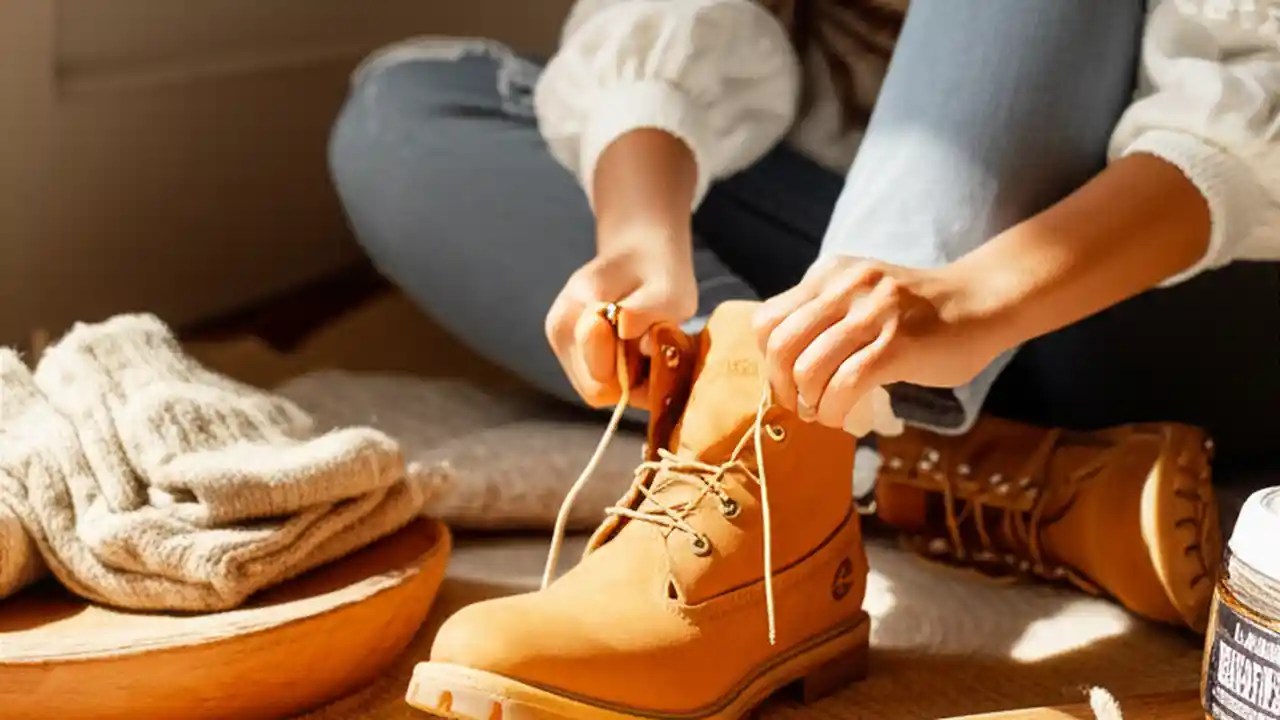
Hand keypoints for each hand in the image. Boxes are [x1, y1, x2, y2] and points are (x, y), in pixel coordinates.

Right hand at [545, 235, 696, 408]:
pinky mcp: (563, 347)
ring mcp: (558, 338)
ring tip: (641, 348)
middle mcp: (561, 325)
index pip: (601, 374)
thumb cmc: (660, 274)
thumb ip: (649, 313)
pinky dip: (615, 375)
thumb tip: (633, 340)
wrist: (639, 253)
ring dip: (623, 379)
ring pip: (591, 389)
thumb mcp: (670, 289)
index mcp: (584, 305)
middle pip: (594, 389)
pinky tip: (630, 350)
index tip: (657, 355)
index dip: (637, 375)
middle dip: (629, 381)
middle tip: (652, 353)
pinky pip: (591, 382)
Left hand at [753, 255, 1002, 431]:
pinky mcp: (898, 344)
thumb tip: (783, 366)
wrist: (981, 301)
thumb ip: (825, 315)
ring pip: (810, 367)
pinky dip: (835, 410)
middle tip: (800, 406)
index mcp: (829, 275)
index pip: (768, 321)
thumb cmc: (917, 310)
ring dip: (810, 403)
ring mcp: (873, 314)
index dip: (769, 360)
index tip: (787, 382)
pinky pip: (846, 384)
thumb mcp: (861, 294)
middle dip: (782, 387)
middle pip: (782, 345)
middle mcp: (846, 287)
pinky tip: (843, 419)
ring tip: (824, 413)